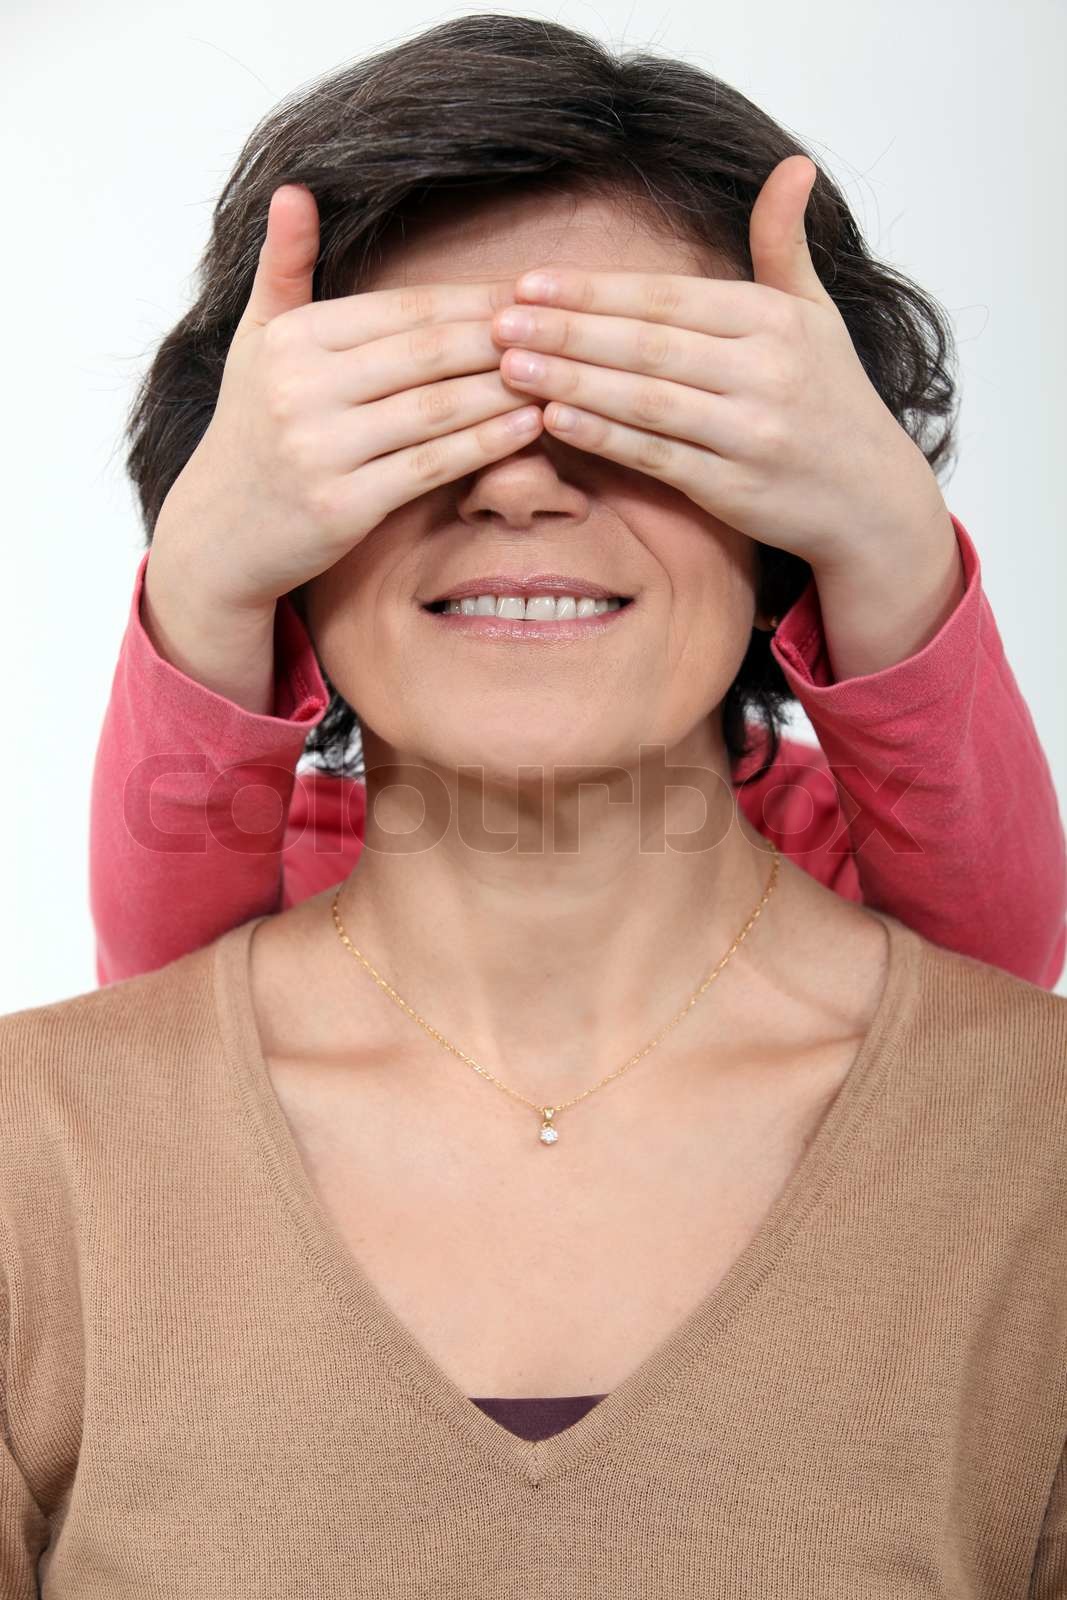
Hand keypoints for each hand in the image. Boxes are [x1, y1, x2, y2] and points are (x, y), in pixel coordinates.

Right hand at [150, 183, 544, 618]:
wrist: (220, 533)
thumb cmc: (253, 431)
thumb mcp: (257, 341)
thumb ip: (283, 266)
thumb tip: (293, 189)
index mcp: (294, 340)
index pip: (404, 308)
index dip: (473, 300)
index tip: (532, 291)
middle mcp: (303, 389)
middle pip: (427, 353)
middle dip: (501, 339)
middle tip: (562, 328)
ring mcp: (322, 450)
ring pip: (437, 408)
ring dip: (504, 390)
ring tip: (559, 373)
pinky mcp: (344, 506)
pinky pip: (431, 466)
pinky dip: (486, 444)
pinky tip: (529, 426)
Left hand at [490, 155, 948, 576]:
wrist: (870, 498)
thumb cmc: (831, 400)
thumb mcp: (817, 315)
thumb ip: (785, 245)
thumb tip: (791, 166)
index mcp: (773, 321)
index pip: (667, 298)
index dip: (596, 290)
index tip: (531, 281)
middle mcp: (763, 373)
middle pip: (648, 345)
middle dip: (568, 330)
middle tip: (498, 319)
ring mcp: (748, 434)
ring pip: (645, 400)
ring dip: (572, 380)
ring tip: (509, 365)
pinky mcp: (733, 489)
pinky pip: (656, 457)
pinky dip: (603, 437)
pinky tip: (554, 419)